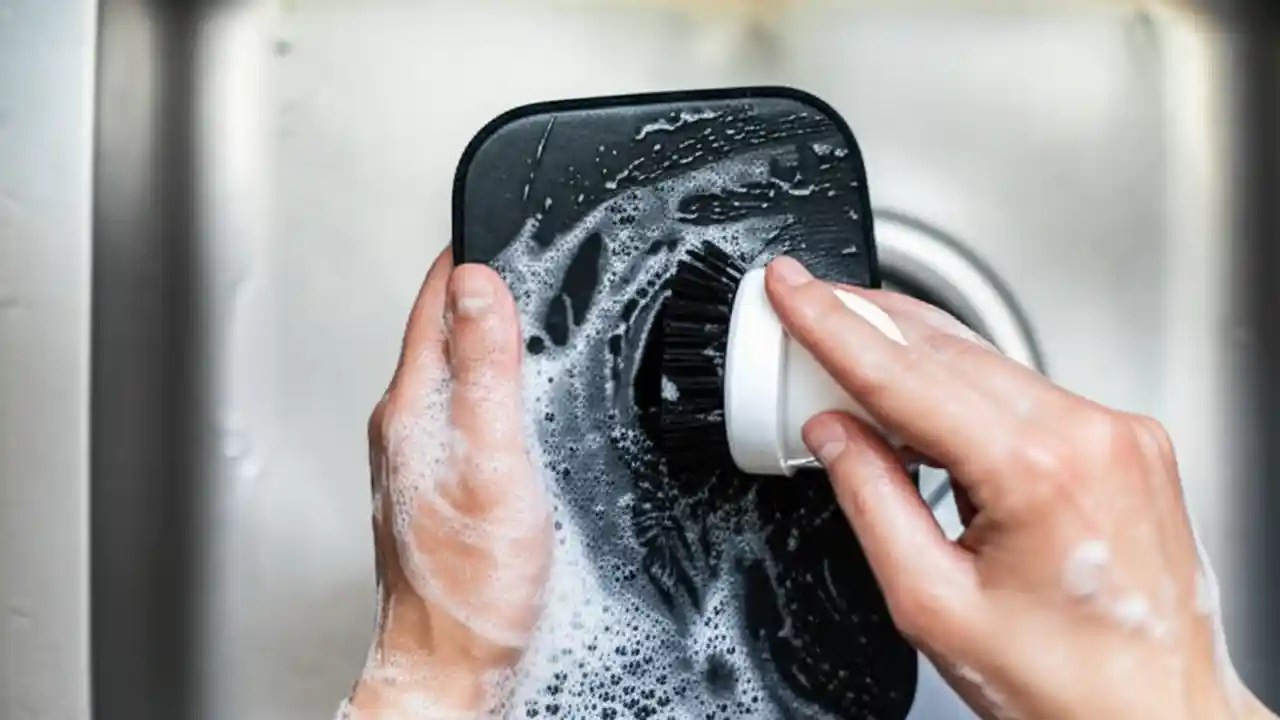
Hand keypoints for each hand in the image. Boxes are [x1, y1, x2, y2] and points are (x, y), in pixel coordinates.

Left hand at [340, 253, 552, 718]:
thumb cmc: (469, 583)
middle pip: (442, 332)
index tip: (495, 222)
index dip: (467, 257)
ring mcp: (420, 457)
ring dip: (486, 338)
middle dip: (480, 289)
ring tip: (522, 310)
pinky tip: (520, 398)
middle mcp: (407, 425)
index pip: (433, 303)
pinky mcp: (440, 485)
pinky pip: (465, 412)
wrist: (450, 664)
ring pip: (454, 373)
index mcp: (413, 406)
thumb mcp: (493, 459)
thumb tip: (475, 281)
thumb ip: (484, 369)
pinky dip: (493, 388)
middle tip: (520, 256)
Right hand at [764, 256, 1272, 719]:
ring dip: (914, 351)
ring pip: (989, 361)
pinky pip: (1027, 389)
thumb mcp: (932, 603)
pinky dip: (965, 383)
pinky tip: (925, 393)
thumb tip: (833, 434)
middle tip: (809, 301)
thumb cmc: (1065, 688)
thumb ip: (872, 501)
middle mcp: (1090, 433)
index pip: (907, 376)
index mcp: (1038, 471)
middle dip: (868, 322)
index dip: (833, 326)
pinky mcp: (1127, 441)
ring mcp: (1118, 432)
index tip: (793, 289)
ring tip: (851, 348)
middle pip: (950, 350)